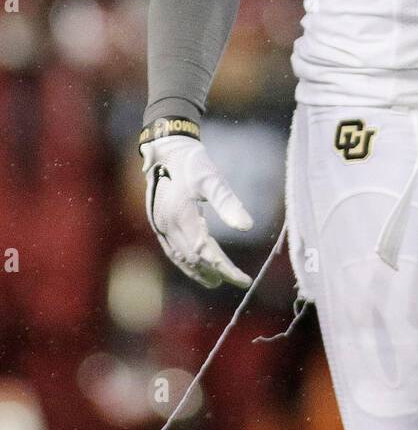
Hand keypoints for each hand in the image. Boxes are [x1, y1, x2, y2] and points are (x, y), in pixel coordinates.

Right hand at [140, 134, 253, 288]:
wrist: (166, 148)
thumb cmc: (192, 162)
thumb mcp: (212, 180)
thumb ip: (228, 203)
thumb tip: (247, 227)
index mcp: (181, 216)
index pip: (206, 252)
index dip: (225, 268)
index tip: (243, 278)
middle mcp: (167, 225)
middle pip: (193, 259)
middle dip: (214, 271)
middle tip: (235, 279)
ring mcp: (159, 225)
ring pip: (179, 258)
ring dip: (197, 271)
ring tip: (215, 280)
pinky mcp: (157, 222)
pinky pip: (171, 250)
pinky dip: (184, 262)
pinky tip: (194, 264)